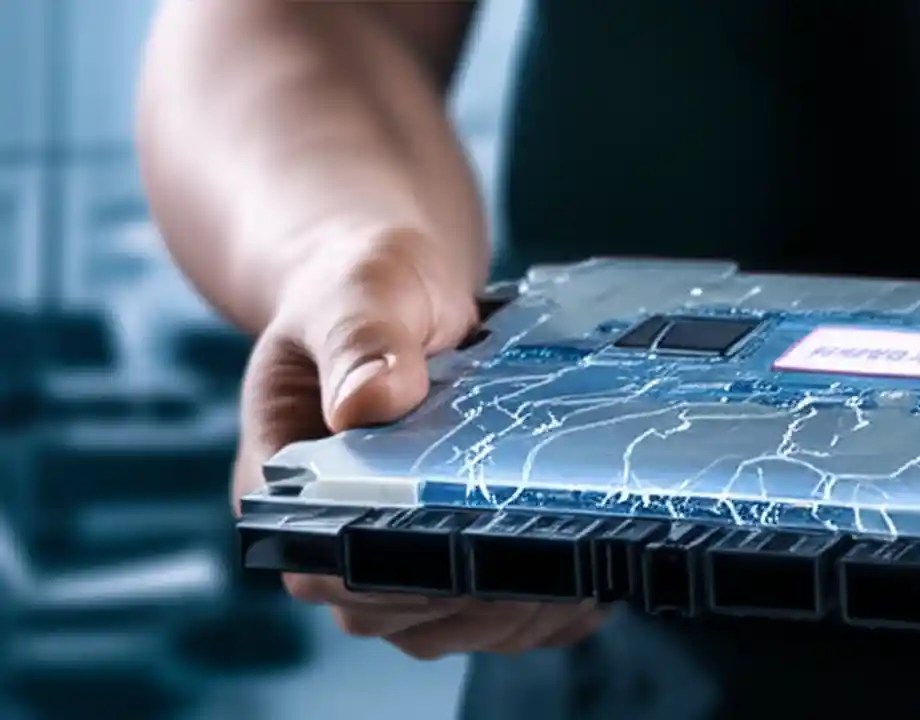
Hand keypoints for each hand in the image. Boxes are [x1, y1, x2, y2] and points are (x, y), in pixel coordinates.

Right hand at [233, 228, 605, 658]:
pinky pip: (486, 608)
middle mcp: (331, 530)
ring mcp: (392, 549)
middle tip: (550, 572)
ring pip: (442, 624)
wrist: (405, 284)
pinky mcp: (447, 552)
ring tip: (583, 581)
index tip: (466, 559)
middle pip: (388, 610)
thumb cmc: (368, 286)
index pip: (320, 562)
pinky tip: (591, 590)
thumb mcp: (358, 293)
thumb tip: (369, 402)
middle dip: (468, 603)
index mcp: (283, 479)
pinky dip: (540, 611)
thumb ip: (358, 340)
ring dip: (513, 615)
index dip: (390, 576)